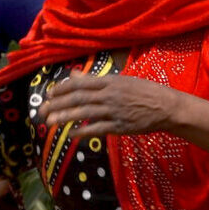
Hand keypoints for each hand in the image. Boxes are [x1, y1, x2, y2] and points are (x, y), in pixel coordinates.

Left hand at [39, 72, 178, 136]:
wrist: (166, 107)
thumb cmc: (144, 91)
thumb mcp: (121, 80)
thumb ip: (95, 80)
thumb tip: (74, 75)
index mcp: (110, 82)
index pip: (80, 84)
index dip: (62, 89)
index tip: (49, 95)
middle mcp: (110, 95)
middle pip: (78, 99)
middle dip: (57, 105)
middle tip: (42, 111)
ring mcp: (115, 111)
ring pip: (85, 114)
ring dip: (65, 118)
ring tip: (50, 122)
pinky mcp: (120, 126)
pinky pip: (97, 129)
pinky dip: (82, 131)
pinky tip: (70, 134)